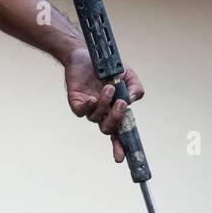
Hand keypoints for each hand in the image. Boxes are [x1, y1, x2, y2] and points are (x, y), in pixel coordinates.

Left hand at [64, 46, 145, 162]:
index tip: (121, 158)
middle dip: (115, 118)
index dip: (119, 148)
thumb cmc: (109, 68)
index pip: (118, 134)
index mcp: (114, 111)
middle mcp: (101, 113)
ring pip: (96, 117)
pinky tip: (91, 97)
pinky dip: (88, 106)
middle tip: (120, 102)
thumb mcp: (128, 76)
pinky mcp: (76, 102)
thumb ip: (135, 88)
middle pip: (107, 129)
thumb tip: (132, 100)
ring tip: (108, 86)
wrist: (87, 54)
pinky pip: (81, 111)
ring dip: (104, 103)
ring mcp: (88, 109)